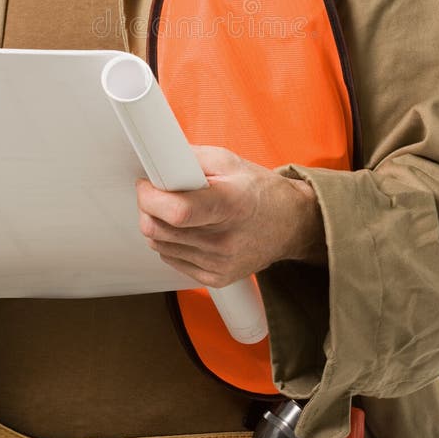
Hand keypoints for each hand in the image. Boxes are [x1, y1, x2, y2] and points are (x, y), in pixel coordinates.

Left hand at [136, 145, 326, 287]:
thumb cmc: (260, 190)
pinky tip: (189, 228)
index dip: (150, 196)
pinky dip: (171, 242)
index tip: (147, 183)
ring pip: (159, 246)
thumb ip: (190, 158)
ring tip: (178, 209)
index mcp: (230, 204)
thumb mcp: (229, 161)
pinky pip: (172, 260)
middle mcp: (224, 240)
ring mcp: (219, 264)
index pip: (177, 211)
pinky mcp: (215, 279)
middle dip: (147, 207)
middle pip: (159, 230)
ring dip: (158, 224)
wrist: (290, 224)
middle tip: (157, 192)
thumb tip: (157, 159)